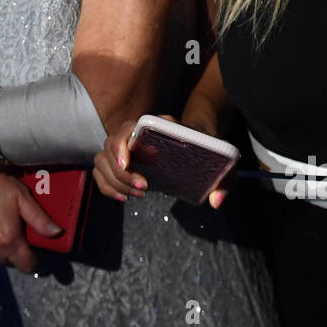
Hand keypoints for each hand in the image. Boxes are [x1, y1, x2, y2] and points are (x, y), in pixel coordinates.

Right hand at [0, 163, 58, 272]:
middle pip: (13, 262)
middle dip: (18, 250)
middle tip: (18, 228)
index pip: (28, 266)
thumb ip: (39, 218)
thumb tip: (57, 233)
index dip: (34, 256)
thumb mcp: (19, 195)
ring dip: (2, 247)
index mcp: (8, 240)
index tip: (34, 243)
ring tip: (1, 224)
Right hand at [92, 116, 230, 207]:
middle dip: (120, 173)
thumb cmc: (207, 149)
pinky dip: (107, 186)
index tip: (129, 165)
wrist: (196, 138)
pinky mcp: (120, 162)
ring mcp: (124, 147)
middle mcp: (134, 133)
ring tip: (136, 194)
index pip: (127, 128)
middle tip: (142, 189)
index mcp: (154, 125)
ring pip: (101, 160)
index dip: (122, 145)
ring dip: (113, 181)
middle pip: (109, 146)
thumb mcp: (222, 161)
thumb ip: (225, 180)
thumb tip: (216, 201)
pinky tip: (124, 198)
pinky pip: (101, 172)